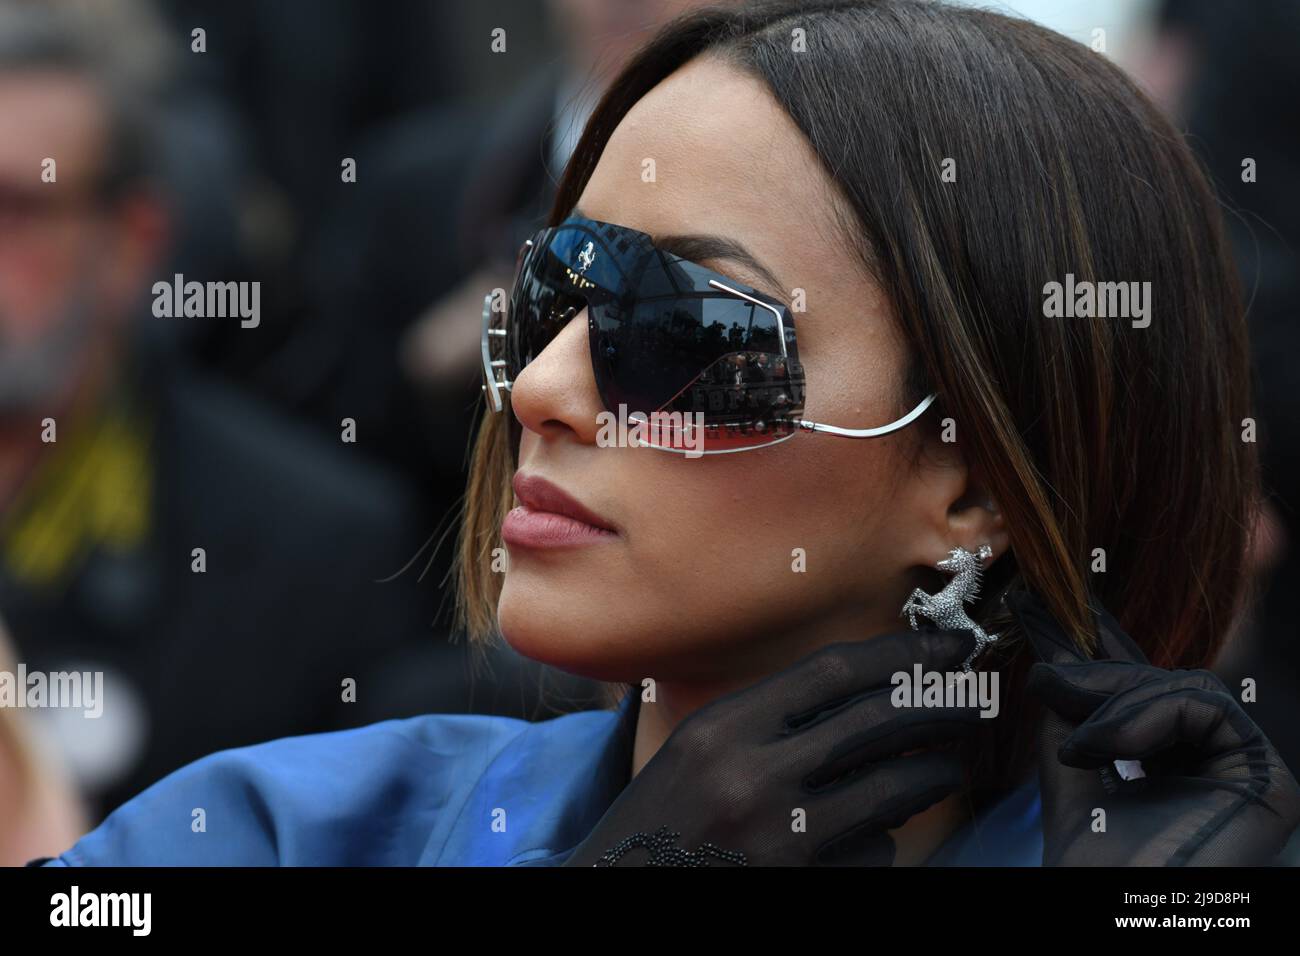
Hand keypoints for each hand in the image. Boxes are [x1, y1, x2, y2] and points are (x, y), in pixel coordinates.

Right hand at [564, 628, 982, 865]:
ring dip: (934, 772)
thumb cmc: (663, 819)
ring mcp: (779, 836)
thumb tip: (865, 694)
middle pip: (875, 721)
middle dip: (939, 703)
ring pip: (892, 789)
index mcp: (724, 727)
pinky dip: (887, 837)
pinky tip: (884, 831)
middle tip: (976, 695)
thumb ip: (771, 719)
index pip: (832, 673)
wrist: (618, 892)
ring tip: (949, 765)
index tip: (945, 648)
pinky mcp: (801, 882)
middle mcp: (752, 775)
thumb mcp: (699, 749)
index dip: (900, 655)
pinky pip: (873, 852)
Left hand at [1005, 589, 1299, 864]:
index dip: (1104, 649)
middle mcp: (1222, 770)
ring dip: (1112, 703)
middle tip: (1043, 673)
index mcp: (1179, 770)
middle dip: (1098, 672)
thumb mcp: (1072, 775)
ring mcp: (1252, 777)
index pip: (1146, 695)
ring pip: (1184, 686)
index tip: (1047, 611)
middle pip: (1164, 684)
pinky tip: (1099, 749)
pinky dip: (1142, 717)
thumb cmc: (1093, 869)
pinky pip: (1205, 707)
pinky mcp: (1273, 787)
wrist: (1112, 917)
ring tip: (1074, 743)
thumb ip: (1074, 719)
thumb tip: (1057, 661)